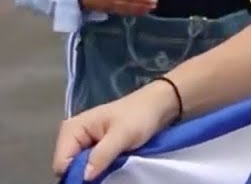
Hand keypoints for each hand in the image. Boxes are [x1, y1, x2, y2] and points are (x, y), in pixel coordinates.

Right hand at [53, 80, 179, 178]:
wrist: (158, 105)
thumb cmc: (140, 116)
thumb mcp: (122, 135)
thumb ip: (101, 155)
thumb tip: (84, 177)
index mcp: (72, 129)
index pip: (61, 162)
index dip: (75, 173)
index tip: (94, 178)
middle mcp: (72, 136)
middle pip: (68, 166)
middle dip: (84, 173)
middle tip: (105, 172)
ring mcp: (83, 142)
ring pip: (79, 167)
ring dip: (93, 172)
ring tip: (110, 168)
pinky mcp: (95, 148)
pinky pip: (90, 165)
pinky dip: (99, 169)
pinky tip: (111, 167)